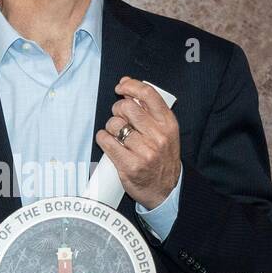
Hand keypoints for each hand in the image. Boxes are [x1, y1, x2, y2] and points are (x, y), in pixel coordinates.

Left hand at [94, 76, 180, 208]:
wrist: (165, 189)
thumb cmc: (161, 157)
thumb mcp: (164, 130)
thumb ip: (148, 108)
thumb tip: (126, 83)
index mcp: (168, 124)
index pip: (148, 94)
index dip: (130, 86)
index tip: (121, 87)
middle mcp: (158, 136)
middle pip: (126, 107)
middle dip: (118, 110)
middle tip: (120, 119)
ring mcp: (144, 151)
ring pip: (114, 124)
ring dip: (111, 127)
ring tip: (118, 136)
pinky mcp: (129, 165)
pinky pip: (106, 141)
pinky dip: (103, 139)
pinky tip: (109, 143)